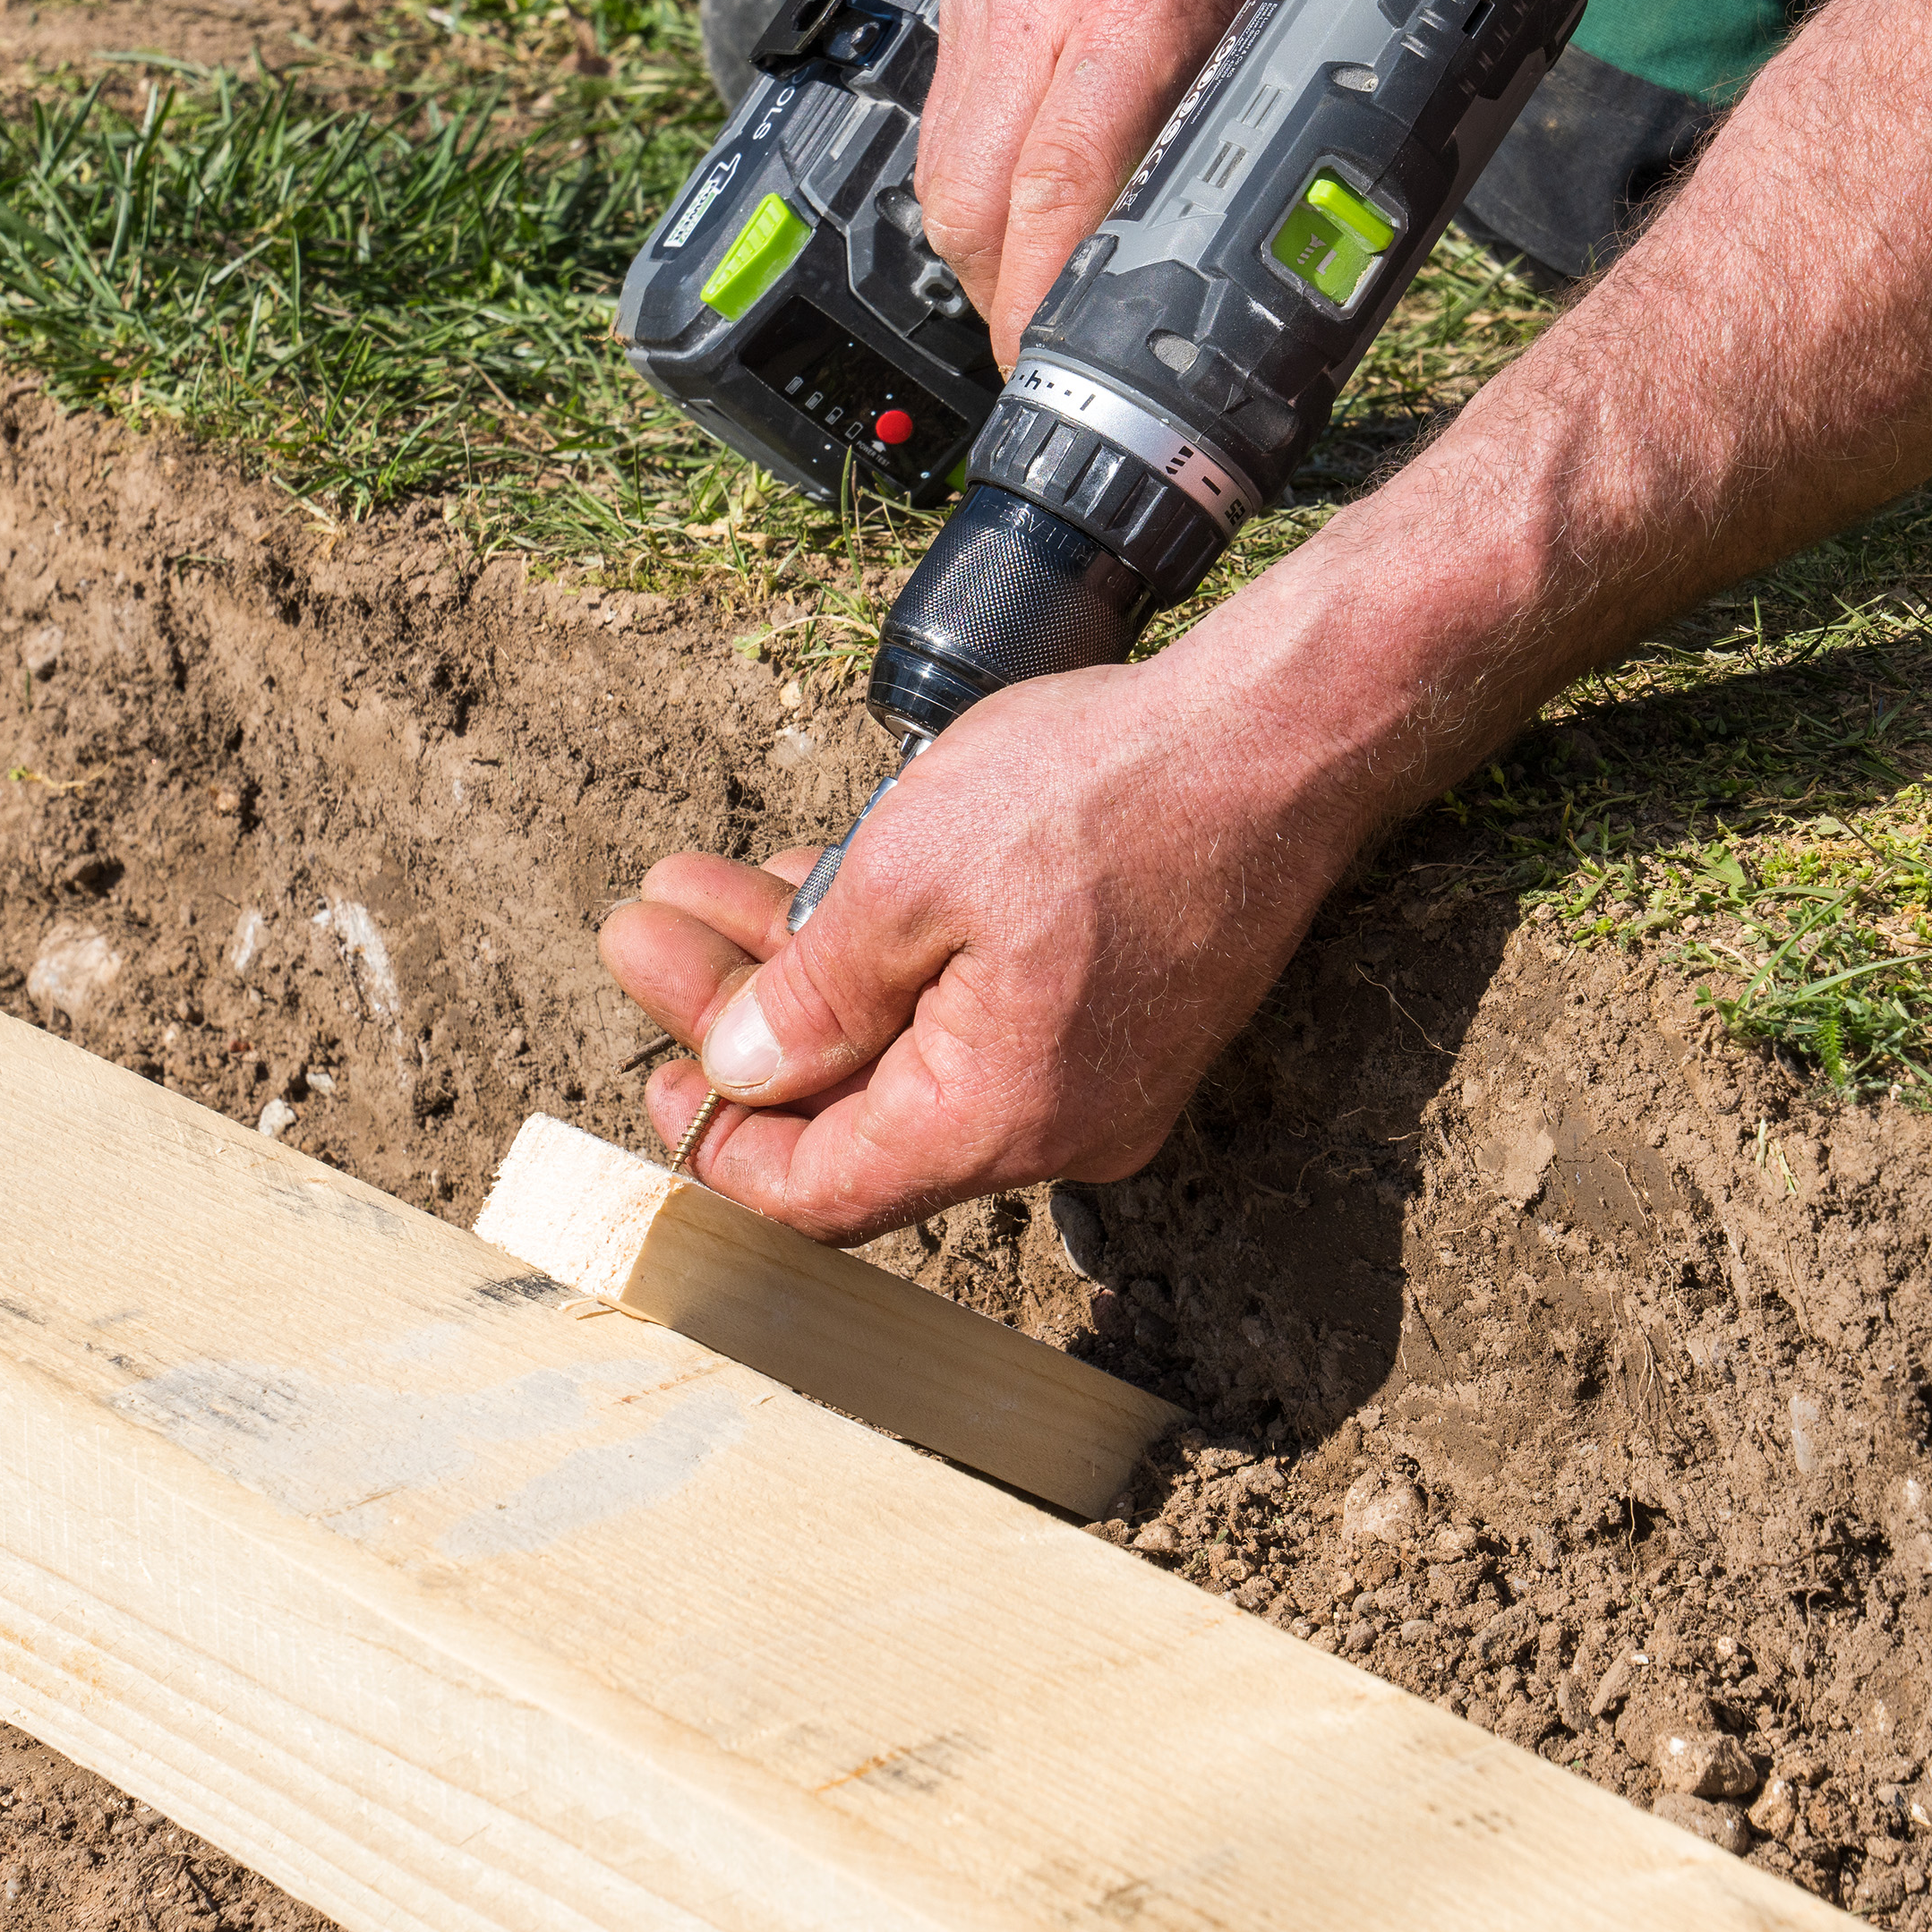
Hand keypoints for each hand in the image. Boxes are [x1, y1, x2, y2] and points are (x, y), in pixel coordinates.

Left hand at [594, 657, 1363, 1241]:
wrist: (1284, 738)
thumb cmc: (1108, 791)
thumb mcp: (910, 874)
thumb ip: (812, 991)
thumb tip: (742, 1073)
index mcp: (995, 1117)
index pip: (820, 1193)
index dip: (719, 1144)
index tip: (654, 1073)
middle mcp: (1057, 1127)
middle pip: (859, 1114)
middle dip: (740, 1021)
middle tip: (647, 929)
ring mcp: (1101, 1077)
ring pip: (914, 1050)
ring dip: (810, 972)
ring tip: (708, 882)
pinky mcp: (1127, 1018)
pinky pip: (978, 1017)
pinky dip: (898, 959)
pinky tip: (823, 882)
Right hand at [914, 0, 1377, 364]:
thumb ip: (1287, 118)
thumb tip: (1274, 266)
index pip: (1057, 183)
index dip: (1045, 298)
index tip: (1058, 370)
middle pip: (971, 197)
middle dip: (1001, 301)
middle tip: (1059, 365)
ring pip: (942, 170)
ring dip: (982, 256)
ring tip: (1046, 311)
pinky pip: (949, 122)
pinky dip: (977, 192)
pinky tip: (1030, 226)